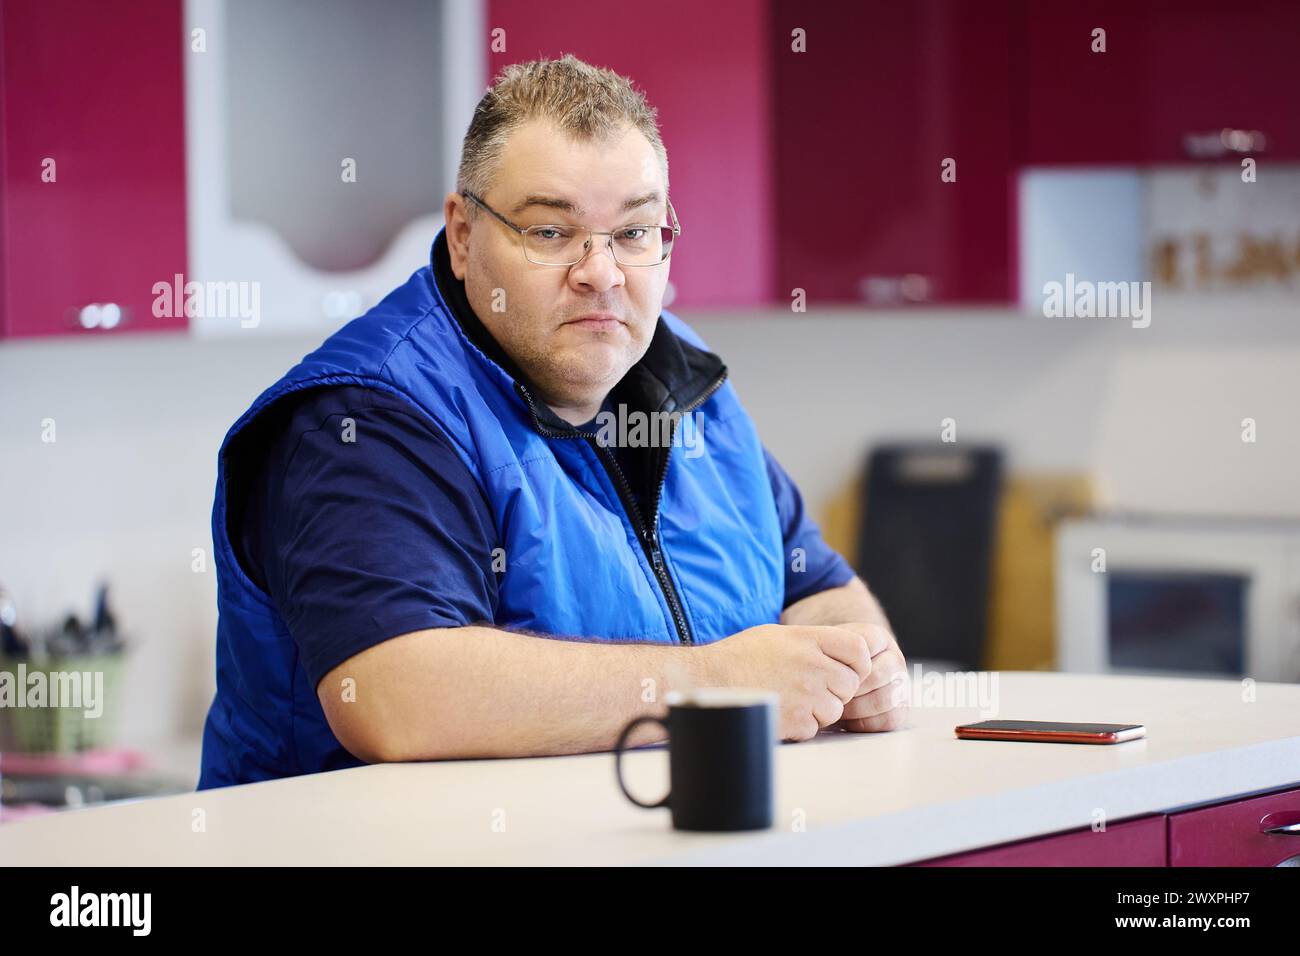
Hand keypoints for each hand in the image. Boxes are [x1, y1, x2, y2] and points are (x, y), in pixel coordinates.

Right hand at [705, 623, 873, 741]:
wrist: (710, 679)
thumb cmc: (741, 656)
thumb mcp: (780, 634)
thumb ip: (814, 642)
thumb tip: (845, 653)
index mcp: (809, 639)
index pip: (859, 650)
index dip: (858, 663)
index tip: (847, 669)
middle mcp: (812, 665)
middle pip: (850, 684)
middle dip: (836, 690)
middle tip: (811, 688)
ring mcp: (806, 694)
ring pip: (836, 710)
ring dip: (820, 711)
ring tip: (793, 700)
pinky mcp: (797, 720)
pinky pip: (815, 728)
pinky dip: (802, 726)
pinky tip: (782, 712)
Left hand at [830, 621, 909, 732]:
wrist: (838, 673)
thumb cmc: (829, 661)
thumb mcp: (825, 647)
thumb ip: (825, 653)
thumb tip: (818, 673)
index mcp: (878, 638)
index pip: (864, 652)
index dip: (843, 668)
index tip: (826, 674)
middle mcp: (894, 659)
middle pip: (876, 677)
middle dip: (849, 690)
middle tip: (830, 696)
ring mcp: (901, 683)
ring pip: (884, 699)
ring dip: (857, 708)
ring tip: (838, 707)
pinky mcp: (901, 708)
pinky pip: (889, 719)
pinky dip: (867, 722)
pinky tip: (850, 720)